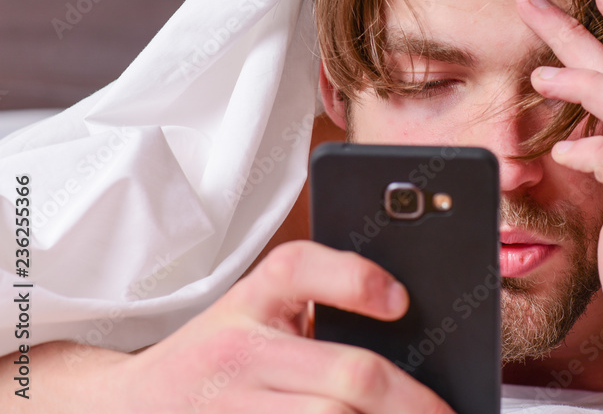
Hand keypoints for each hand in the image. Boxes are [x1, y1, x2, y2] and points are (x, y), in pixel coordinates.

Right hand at [103, 241, 454, 412]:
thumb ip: (316, 317)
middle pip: (347, 374)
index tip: (400, 301)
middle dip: (412, 402)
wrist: (124, 406)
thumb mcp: (252, 318)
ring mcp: (233, 407)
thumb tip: (408, 336)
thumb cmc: (212, 359)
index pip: (299, 269)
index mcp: (250, 302)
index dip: (356, 280)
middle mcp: (238, 351)